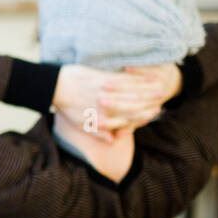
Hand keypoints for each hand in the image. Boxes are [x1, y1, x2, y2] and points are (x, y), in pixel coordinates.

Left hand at [54, 64, 173, 141]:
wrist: (54, 87)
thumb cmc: (67, 107)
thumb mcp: (81, 125)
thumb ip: (99, 133)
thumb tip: (113, 141)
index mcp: (103, 116)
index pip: (129, 117)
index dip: (144, 114)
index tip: (155, 112)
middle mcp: (108, 103)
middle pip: (134, 103)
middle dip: (150, 101)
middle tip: (163, 99)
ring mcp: (107, 89)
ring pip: (132, 89)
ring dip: (148, 88)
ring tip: (160, 86)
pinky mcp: (104, 76)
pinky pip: (125, 77)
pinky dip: (138, 77)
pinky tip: (145, 75)